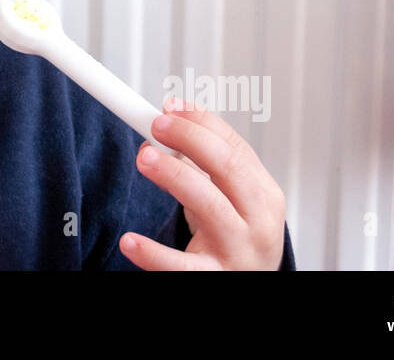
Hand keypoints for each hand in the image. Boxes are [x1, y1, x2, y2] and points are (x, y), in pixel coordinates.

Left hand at [119, 97, 286, 269]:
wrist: (251, 285)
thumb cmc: (236, 235)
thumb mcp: (231, 195)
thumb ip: (205, 157)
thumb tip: (173, 111)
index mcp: (264, 195)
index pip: (235, 148)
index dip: (200, 123)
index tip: (168, 108)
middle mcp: (258, 222)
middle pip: (228, 168)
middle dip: (190, 139)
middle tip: (155, 125)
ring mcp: (238, 252)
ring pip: (209, 206)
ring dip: (174, 175)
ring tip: (144, 158)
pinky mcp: (214, 279)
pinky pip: (181, 267)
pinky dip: (153, 253)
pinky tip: (129, 240)